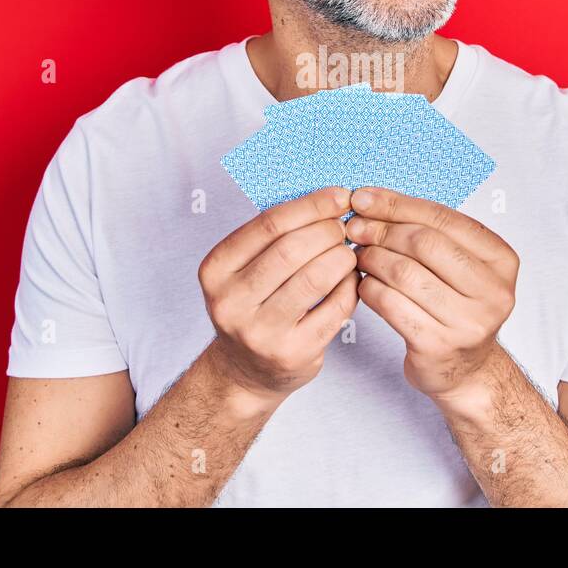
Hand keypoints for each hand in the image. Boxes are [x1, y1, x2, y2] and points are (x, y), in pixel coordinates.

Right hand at [198, 186, 359, 406]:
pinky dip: (350, 286)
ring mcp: (260, 332)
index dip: (311, 206)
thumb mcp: (243, 270)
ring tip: (349, 251)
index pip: (269, 224)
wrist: (245, 371)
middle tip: (346, 227)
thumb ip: (273, 237)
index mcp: (215, 270)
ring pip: (315, 278)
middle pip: (291, 250)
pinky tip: (352, 279)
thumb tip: (329, 198)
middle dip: (328, 231)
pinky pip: (334, 308)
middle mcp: (230, 302)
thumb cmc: (253, 306)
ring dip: (342, 257)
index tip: (339, 196)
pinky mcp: (292, 353)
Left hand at [345, 187, 518, 402]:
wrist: (465, 370)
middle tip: (355, 228)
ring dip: (372, 258)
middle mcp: (492, 291)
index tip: (364, 197)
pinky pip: (390, 304)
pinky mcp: (438, 346)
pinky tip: (363, 283)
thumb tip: (371, 201)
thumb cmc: (456, 307)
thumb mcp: (460, 266)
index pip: (444, 218)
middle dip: (382, 230)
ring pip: (404, 273)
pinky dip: (369, 288)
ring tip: (358, 254)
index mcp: (502, 260)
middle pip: (424, 243)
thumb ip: (430, 232)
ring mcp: (468, 322)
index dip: (398, 204)